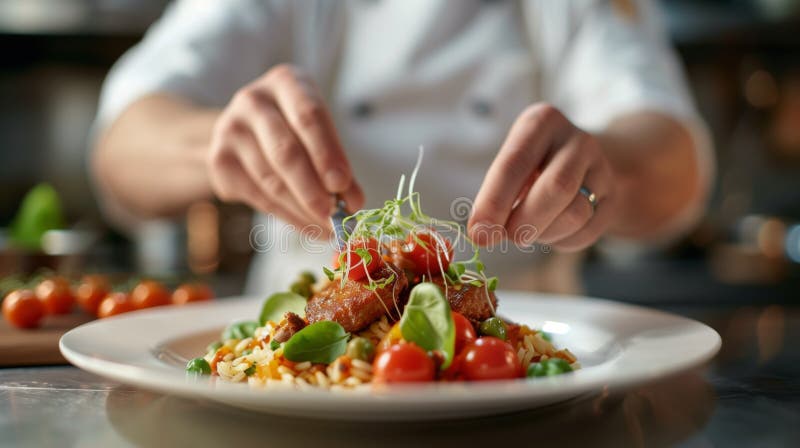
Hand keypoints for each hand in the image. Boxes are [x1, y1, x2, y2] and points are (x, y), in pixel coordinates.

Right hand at [207, 64, 363, 229]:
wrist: (244, 128)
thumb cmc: (293, 127)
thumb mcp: (319, 132)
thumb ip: (337, 164)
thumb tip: (353, 203)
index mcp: (286, 82)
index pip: (309, 116)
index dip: (327, 152)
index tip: (342, 184)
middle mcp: (253, 100)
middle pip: (286, 151)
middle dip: (312, 188)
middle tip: (334, 215)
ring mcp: (230, 130)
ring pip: (271, 179)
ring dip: (303, 210)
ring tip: (327, 227)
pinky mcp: (220, 161)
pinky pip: (258, 196)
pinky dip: (287, 216)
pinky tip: (307, 226)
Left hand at [468, 104, 616, 251]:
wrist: (581, 166)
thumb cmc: (531, 167)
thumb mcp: (510, 166)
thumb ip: (494, 195)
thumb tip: (481, 233)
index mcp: (542, 121)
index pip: (515, 163)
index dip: (494, 202)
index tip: (478, 233)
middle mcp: (578, 139)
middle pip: (556, 188)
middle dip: (524, 222)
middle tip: (505, 237)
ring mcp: (602, 168)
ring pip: (575, 213)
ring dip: (543, 233)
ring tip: (527, 231)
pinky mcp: (613, 198)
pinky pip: (587, 231)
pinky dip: (561, 241)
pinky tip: (550, 230)